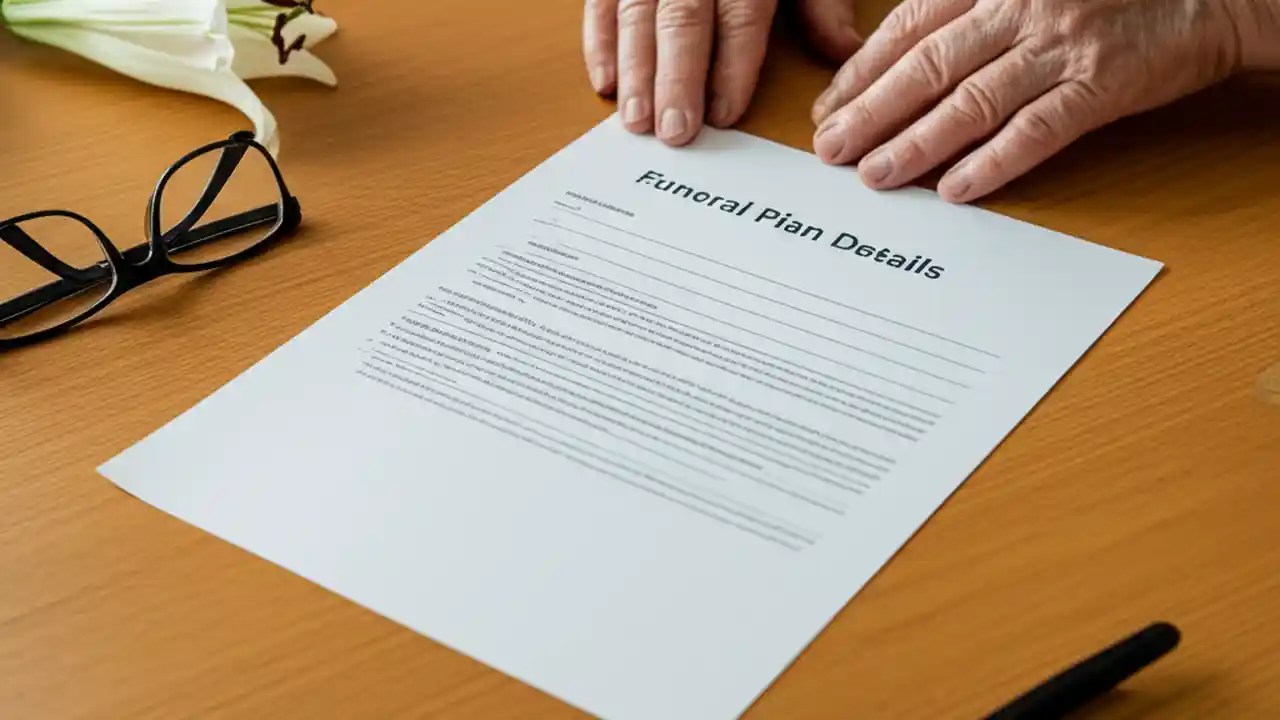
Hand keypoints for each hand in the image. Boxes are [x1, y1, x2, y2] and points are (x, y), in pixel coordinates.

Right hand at [583, 0, 861, 145]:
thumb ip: (819, 2)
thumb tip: (844, 50)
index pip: (739, 16)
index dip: (731, 66)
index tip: (723, 114)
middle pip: (682, 19)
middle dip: (675, 79)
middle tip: (673, 131)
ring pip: (636, 12)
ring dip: (635, 70)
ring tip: (637, 121)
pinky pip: (600, 1)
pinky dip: (598, 42)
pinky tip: (606, 84)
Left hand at [810, 0, 1246, 202]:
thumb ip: (970, 12)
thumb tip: (903, 58)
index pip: (910, 27)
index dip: (862, 70)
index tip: (828, 106)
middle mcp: (1021, 8)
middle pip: (928, 66)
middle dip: (870, 111)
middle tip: (830, 149)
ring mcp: (1061, 48)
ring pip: (971, 101)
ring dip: (916, 143)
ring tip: (874, 175)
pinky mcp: (1101, 87)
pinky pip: (1036, 130)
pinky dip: (993, 162)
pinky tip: (955, 189)